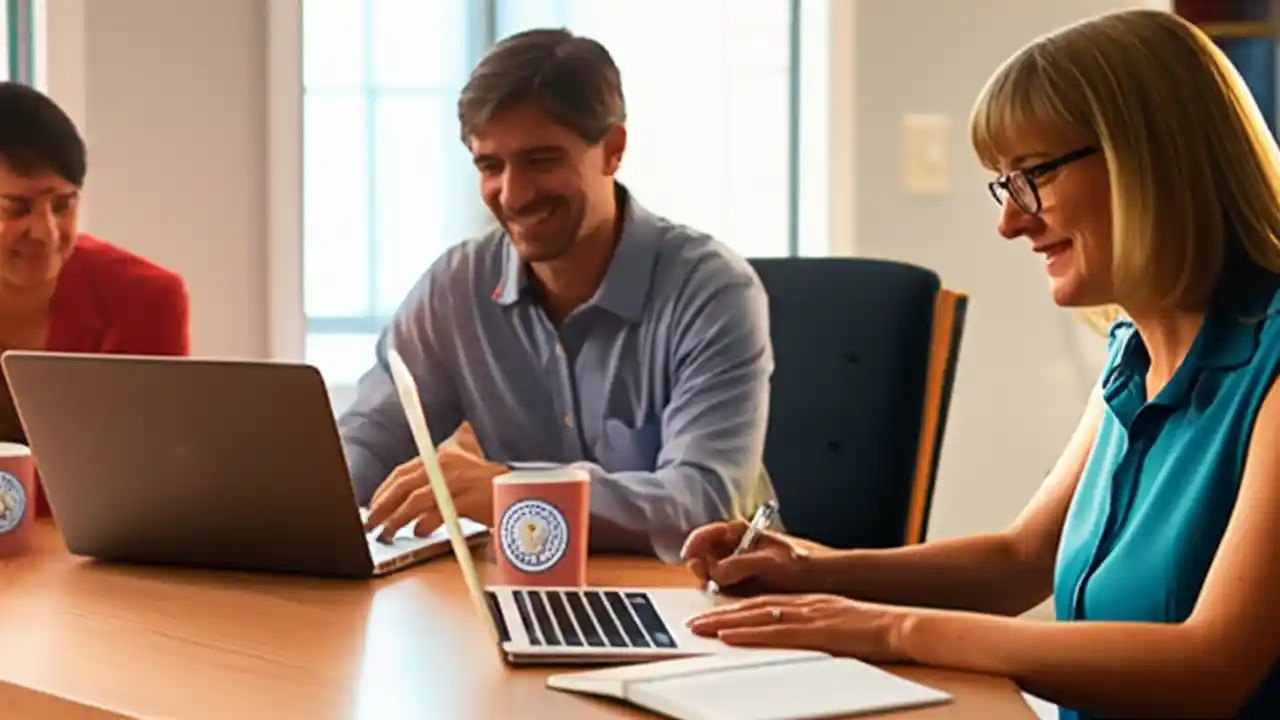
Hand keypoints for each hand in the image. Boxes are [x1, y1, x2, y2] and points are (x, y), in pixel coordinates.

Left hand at [362, 423, 505, 540]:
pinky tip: (418, 532)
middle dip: (382, 506)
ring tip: (388, 533)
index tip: (373, 505)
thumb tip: (416, 487)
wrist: (524, 485)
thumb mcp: (466, 463)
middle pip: (403, 486)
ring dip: (396, 520)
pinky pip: (438, 514)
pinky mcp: (468, 501)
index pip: (402, 472)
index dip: (383, 490)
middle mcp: (446, 466)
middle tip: (370, 523)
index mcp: (443, 455)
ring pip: (415, 502)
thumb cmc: (495, 479)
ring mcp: (457, 483)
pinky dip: (424, 525)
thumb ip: (442, 470)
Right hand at [680, 520, 826, 593]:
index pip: (707, 534)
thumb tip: (716, 573)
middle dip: (701, 564)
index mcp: (741, 533)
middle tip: (704, 574)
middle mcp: (737, 548)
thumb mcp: (770, 561)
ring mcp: (740, 566)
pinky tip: (727, 594)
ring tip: (716, 585)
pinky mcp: (745, 584)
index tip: (690, 556)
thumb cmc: (804, 562)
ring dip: (710, 579)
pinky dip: (721, 590)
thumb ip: (738, 565)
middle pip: (705, 555)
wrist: (828, 579)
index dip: (695, 544)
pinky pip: (724, 587)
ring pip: (712, 573)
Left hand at [685, 593, 909, 662]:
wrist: (899, 625)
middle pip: (753, 607)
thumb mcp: (837, 619)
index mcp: (808, 601)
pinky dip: (749, 633)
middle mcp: (802, 604)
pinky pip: (774, 632)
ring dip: (726, 622)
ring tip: (701, 629)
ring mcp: (807, 616)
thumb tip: (796, 634)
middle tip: (694, 622)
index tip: (713, 615)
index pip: (763, 602)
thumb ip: (814, 623)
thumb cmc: (874, 627)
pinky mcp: (814, 631)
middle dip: (721, 615)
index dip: (736, 608)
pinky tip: (731, 635)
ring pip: (757, 617)